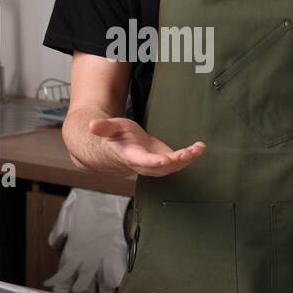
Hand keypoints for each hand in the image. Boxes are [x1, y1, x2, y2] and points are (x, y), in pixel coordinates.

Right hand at [88, 117, 204, 176]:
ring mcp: (156, 164)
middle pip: (162, 167)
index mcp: (131, 156)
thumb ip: (103, 127)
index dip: (155, 162)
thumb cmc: (114, 137)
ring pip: (173, 167)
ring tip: (198, 149)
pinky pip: (178, 162)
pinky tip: (200, 147)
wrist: (119, 149)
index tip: (166, 160)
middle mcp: (145, 164)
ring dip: (187, 159)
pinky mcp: (164, 160)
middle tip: (188, 153)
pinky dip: (190, 156)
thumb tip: (92, 125)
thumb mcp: (109, 128)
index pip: (144, 162)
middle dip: (176, 162)